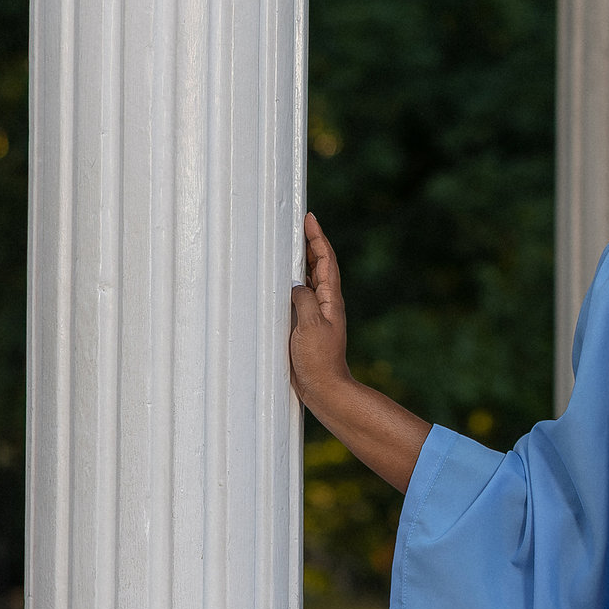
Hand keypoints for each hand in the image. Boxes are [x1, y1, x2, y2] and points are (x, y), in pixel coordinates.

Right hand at [289, 212, 432, 491]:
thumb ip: (304, 299)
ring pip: (307, 280)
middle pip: (317, 266)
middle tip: (295, 223)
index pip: (325, 260)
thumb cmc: (319, 360)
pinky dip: (289, 283)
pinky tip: (278, 283)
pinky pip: (297, 297)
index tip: (309, 217)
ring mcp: (315, 315)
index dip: (317, 237)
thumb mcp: (311, 325)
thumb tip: (295, 284)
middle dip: (308, 243)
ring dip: (298, 261)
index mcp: (330, 300)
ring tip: (285, 244)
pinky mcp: (304, 327)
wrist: (324, 390)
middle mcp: (325, 304)